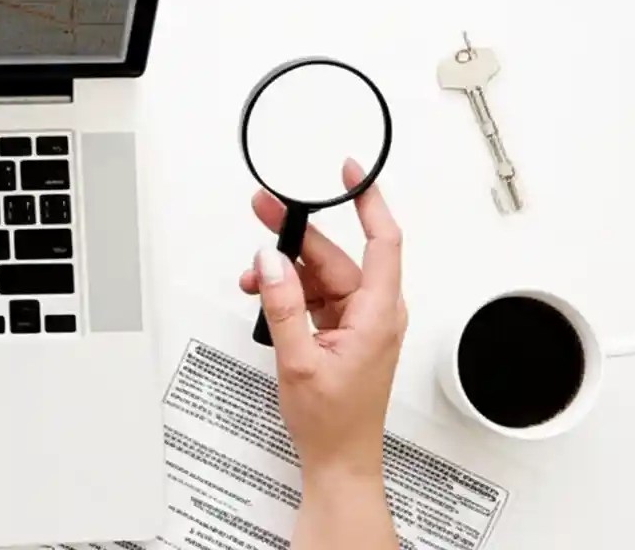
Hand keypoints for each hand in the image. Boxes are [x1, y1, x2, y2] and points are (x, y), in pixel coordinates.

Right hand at [240, 159, 404, 548]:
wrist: (339, 460)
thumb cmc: (333, 421)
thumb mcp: (299, 360)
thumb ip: (283, 306)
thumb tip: (271, 263)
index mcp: (378, 314)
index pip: (383, 240)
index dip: (369, 200)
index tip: (351, 173)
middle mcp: (374, 312)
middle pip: (336, 255)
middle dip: (296, 235)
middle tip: (264, 209)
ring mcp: (358, 322)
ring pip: (320, 275)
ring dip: (285, 271)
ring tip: (251, 276)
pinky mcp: (342, 331)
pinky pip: (315, 296)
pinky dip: (288, 292)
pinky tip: (265, 295)